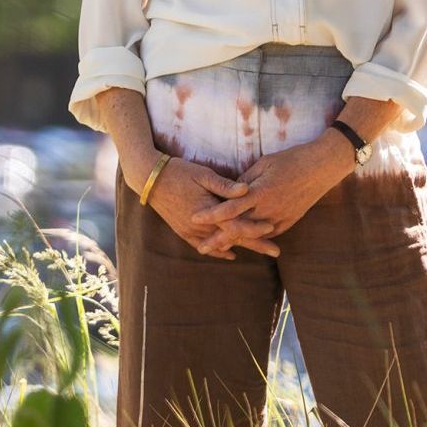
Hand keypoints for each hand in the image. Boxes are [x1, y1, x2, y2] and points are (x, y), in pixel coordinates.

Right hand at [145, 156, 279, 258]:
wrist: (150, 180)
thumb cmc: (179, 172)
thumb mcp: (204, 175)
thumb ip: (225, 186)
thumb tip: (247, 190)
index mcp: (209, 211)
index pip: (237, 223)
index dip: (255, 226)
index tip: (273, 227)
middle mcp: (201, 225)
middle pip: (234, 238)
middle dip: (256, 244)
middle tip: (276, 252)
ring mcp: (191, 231)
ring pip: (221, 243)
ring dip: (241, 247)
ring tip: (260, 252)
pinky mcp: (183, 231)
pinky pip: (203, 246)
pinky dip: (217, 251)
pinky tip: (230, 254)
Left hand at [191, 136, 352, 253]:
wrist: (321, 167)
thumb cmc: (290, 160)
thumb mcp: (263, 165)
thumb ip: (244, 182)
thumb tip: (230, 193)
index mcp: (259, 192)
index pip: (229, 208)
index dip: (211, 215)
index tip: (194, 219)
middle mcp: (268, 209)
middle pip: (238, 228)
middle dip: (218, 239)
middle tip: (201, 248)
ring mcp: (280, 217)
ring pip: (253, 235)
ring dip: (235, 243)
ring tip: (218, 250)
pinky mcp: (289, 221)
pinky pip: (268, 234)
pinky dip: (255, 239)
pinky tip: (244, 244)